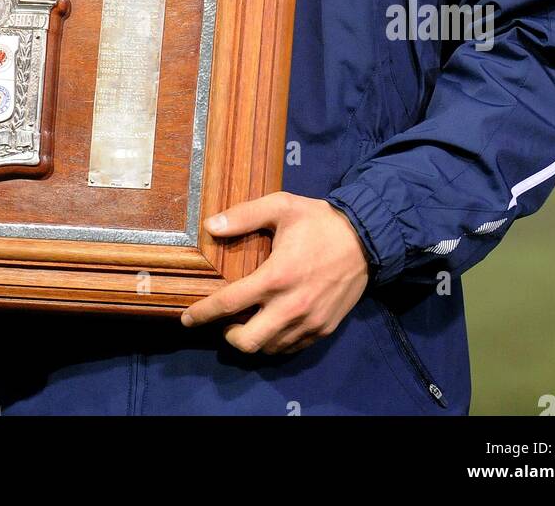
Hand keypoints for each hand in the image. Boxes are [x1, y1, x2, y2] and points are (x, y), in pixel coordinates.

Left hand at [180, 192, 370, 354]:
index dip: (203, 313)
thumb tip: (210, 226)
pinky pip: (291, 347)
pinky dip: (276, 341)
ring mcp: (309, 322)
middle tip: (225, 321)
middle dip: (228, 336)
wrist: (366, 240)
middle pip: (247, 341)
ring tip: (249, 320)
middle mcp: (291, 306)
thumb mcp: (281, 206)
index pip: (229, 304)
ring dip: (253, 338)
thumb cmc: (319, 221)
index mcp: (276, 276)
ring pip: (269, 348)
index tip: (187, 319)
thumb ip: (243, 216)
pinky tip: (273, 323)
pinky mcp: (323, 329)